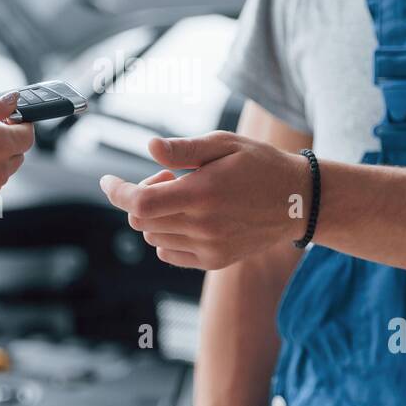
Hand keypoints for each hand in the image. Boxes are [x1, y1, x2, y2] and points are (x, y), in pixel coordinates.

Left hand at [99, 132, 310, 269]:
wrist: (298, 201)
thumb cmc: (259, 165)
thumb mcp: (223, 145)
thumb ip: (183, 150)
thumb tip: (150, 147)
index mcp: (201, 194)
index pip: (139, 202)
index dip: (117, 192)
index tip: (107, 181)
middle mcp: (202, 226)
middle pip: (142, 219)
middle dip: (143, 195)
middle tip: (172, 177)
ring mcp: (209, 247)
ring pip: (153, 236)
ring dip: (157, 215)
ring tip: (188, 195)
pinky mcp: (214, 260)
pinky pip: (169, 252)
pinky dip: (168, 235)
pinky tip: (191, 217)